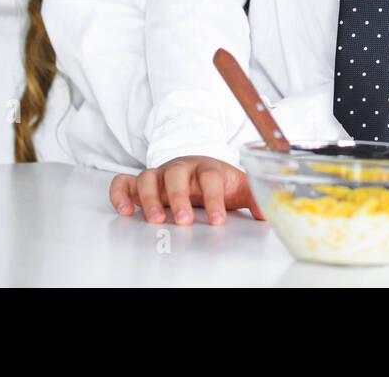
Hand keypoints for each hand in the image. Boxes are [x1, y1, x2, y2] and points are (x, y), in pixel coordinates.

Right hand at [108, 156, 263, 224]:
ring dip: (149, 198)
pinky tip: (124, 211)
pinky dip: (120, 193)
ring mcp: (159, 173)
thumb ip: (254, 197)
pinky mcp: (140, 182)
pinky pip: (124, 181)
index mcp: (207, 168)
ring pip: (148, 176)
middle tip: (184, 220)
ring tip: (155, 220)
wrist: (197, 167)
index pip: (211, 178)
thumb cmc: (216, 180)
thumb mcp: (238, 187)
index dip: (214, 199)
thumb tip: (268, 212)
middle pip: (177, 174)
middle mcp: (181, 168)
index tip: (218, 221)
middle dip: (179, 197)